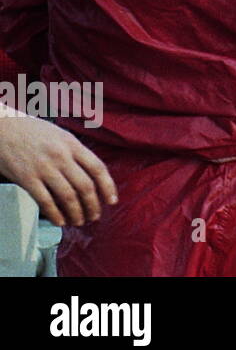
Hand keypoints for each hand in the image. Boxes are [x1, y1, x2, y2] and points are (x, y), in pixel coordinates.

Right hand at [0, 108, 116, 226]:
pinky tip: (60, 221)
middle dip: (93, 205)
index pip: (97, 168)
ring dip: (76, 213)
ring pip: (68, 196)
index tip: (112, 200)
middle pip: (85, 186)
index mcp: (72, 144)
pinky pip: (45, 201)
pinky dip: (55, 214)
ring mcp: (44, 168)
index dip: (108, 186)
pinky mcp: (26, 178)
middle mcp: (61, 156)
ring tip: (79, 221)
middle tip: (95, 216)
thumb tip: (90, 174)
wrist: (3, 127)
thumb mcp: (60, 135)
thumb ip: (75, 152)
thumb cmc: (32, 131)